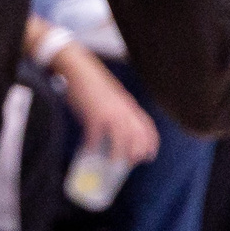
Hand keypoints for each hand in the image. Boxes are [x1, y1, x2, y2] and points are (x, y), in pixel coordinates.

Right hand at [54, 43, 159, 163]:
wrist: (78, 67)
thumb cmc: (92, 82)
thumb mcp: (112, 97)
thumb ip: (117, 111)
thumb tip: (114, 130)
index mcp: (129, 105)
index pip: (147, 126)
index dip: (151, 143)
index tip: (150, 155)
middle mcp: (124, 109)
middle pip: (137, 135)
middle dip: (136, 151)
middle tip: (130, 162)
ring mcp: (110, 112)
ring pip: (121, 138)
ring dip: (119, 153)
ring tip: (113, 163)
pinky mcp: (94, 114)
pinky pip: (96, 134)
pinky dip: (93, 144)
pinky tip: (89, 149)